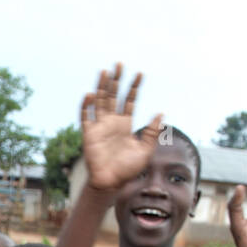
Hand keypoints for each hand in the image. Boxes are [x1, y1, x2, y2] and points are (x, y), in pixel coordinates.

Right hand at [79, 63, 162, 191]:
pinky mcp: (89, 134)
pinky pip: (86, 117)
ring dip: (102, 86)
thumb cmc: (128, 169)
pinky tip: (91, 94)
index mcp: (125, 125)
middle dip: (117, 80)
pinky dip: (86, 106)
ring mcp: (100, 127)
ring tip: (105, 71)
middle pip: (113, 96)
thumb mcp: (146, 150)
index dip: (134, 88)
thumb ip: (151, 132)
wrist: (112, 182)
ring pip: (100, 101)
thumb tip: (160, 114)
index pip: (129, 101)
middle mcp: (112, 123)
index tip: (140, 74)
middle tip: (120, 64)